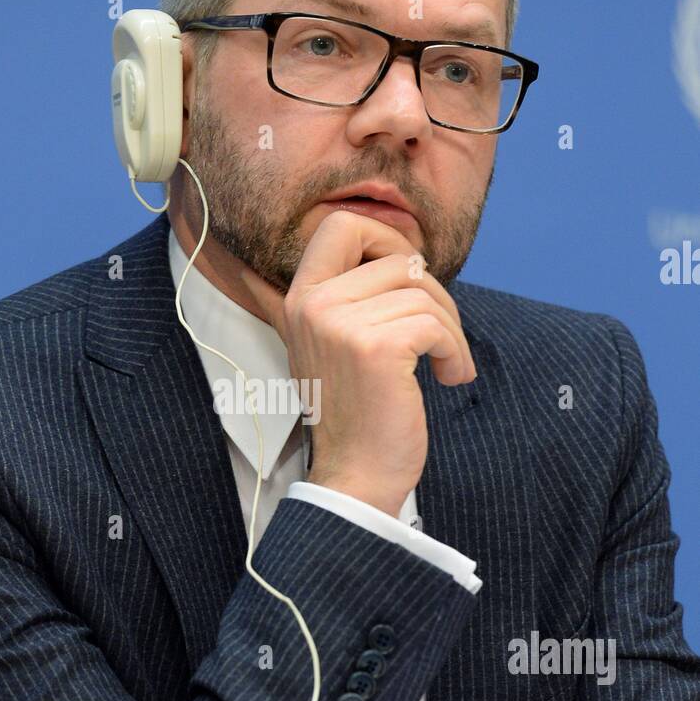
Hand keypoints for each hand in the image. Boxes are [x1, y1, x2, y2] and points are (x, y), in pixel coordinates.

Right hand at [239, 209, 475, 516]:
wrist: (355, 475)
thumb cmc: (352, 413)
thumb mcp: (316, 349)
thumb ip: (295, 307)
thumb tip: (246, 272)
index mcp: (300, 298)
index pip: (341, 224)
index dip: (388, 241)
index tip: (406, 285)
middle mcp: (313, 304)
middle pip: (399, 256)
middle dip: (433, 291)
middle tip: (437, 330)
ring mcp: (342, 324)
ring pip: (424, 293)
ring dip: (450, 331)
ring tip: (446, 364)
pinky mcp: (377, 347)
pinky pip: (436, 324)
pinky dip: (455, 351)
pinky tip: (449, 377)